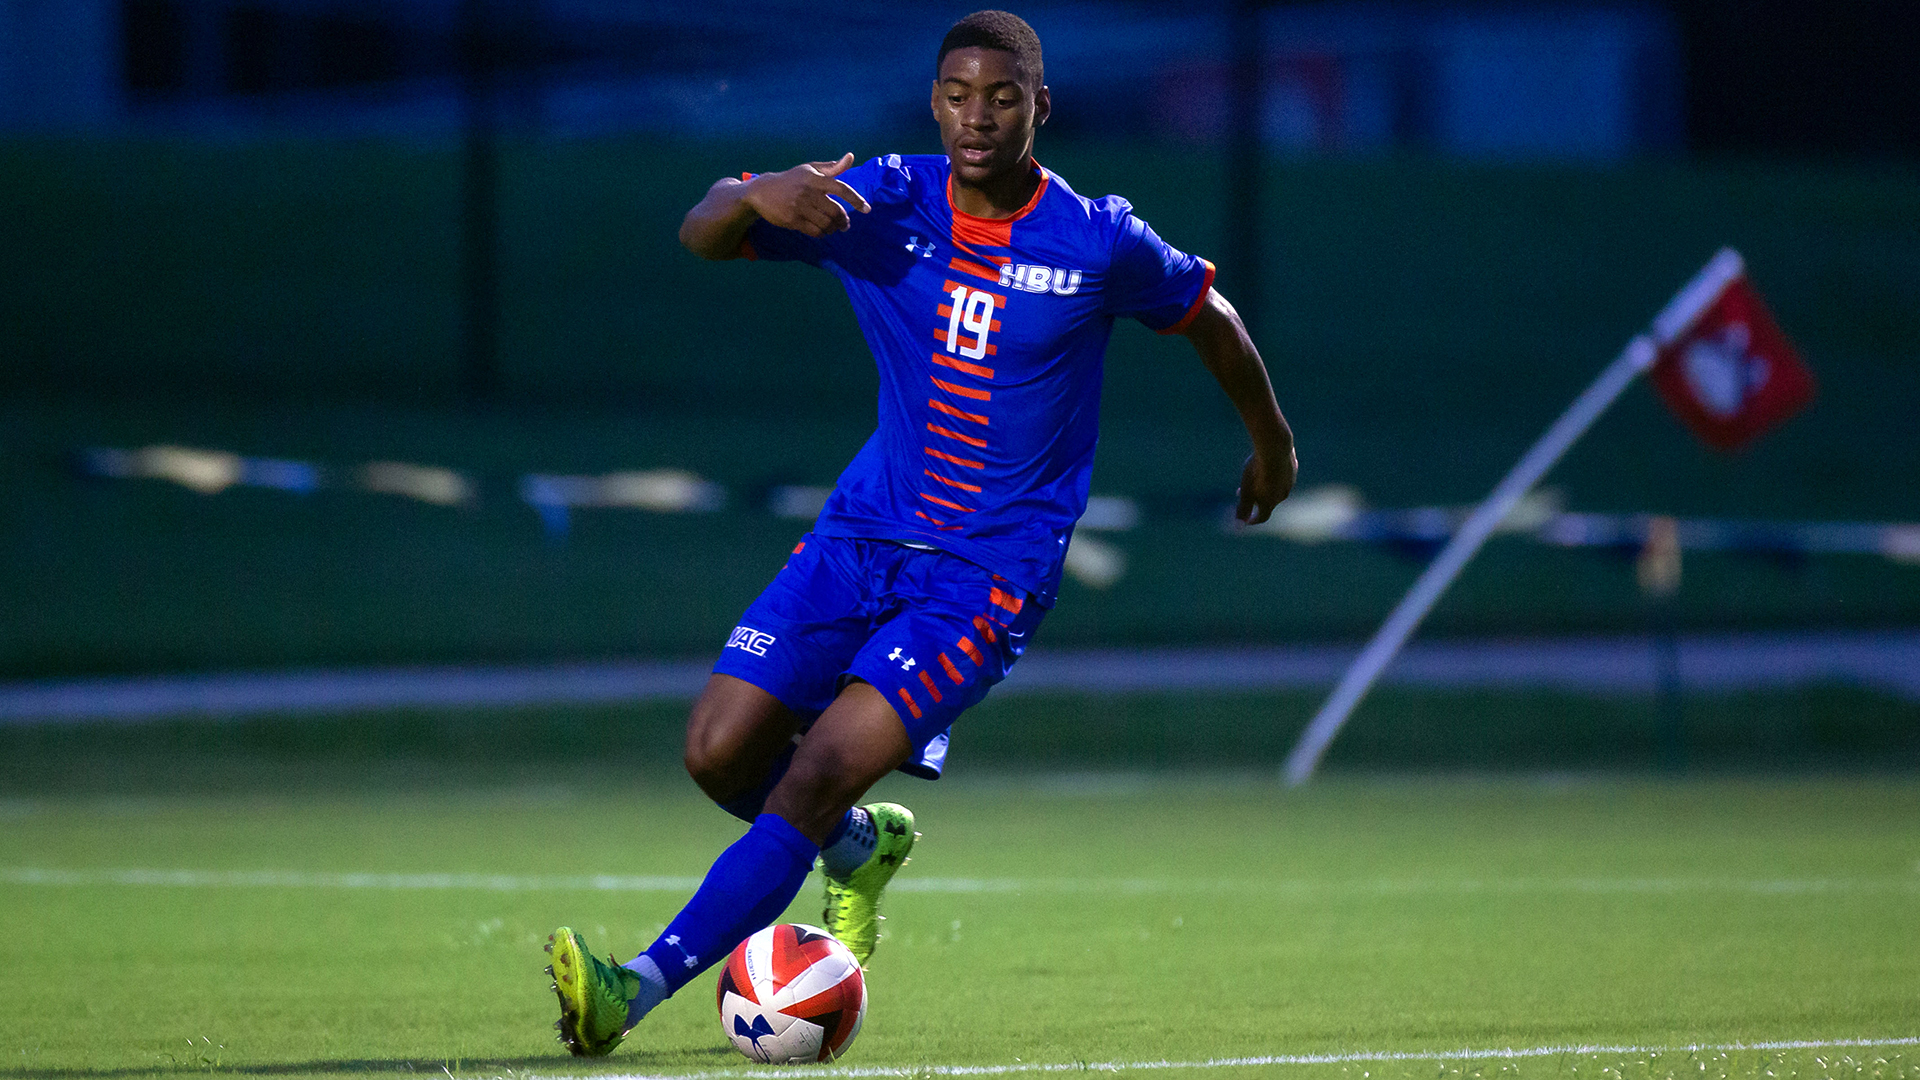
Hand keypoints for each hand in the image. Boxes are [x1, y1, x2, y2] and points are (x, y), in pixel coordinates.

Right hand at [742, 153, 872, 236]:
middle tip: (845, 224)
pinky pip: (814, 231)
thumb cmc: (791, 179)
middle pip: (835, 211)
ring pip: (826, 223)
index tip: (867, 209)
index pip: (841, 188)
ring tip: (833, 228)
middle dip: (843, 220)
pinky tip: (822, 231)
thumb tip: (850, 157)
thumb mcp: (809, 170)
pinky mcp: (793, 220)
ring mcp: (800, 207)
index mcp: (815, 179)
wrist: (762, 191)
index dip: (856, 200)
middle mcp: (808, 192)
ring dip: (833, 228)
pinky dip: (822, 234)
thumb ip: (831, 167)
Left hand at [1235, 443, 1297, 524]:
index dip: (1253, 520)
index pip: (1262, 517)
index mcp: (1271, 503)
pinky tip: (1267, 466)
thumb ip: (1243, 509)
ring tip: (1254, 479)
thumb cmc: (1257, 471)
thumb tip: (1238, 528)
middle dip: (1256, 501)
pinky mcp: (1293, 468)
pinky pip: (1282, 476)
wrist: (1275, 448)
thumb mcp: (1246, 491)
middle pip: (1269, 502)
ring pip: (1276, 488)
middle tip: (1242, 492)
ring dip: (1265, 488)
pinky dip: (1273, 476)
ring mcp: (1290, 481)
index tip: (1245, 519)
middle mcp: (1283, 495)